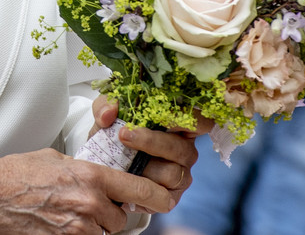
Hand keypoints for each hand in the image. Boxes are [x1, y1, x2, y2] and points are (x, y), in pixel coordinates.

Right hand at [0, 148, 163, 234]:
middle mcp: (89, 203)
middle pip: (120, 218)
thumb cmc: (17, 175)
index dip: (156, 196)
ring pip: (104, 233)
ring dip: (95, 228)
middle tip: (91, 207)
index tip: (166, 199)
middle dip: (110, 214)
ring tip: (71, 216)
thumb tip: (98, 175)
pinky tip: (63, 225)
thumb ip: (82, 167)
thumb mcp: (55, 160)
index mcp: (90, 175)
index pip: (138, 189)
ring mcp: (78, 228)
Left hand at [88, 99, 204, 208]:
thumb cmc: (115, 136)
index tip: (163, 116)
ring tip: (123, 162)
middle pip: (181, 148)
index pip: (201, 121)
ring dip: (144, 167)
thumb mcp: (109, 114)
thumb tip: (109, 113)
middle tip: (125, 135)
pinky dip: (142, 186)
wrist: (103, 166)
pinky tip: (128, 179)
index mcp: (181, 126)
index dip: (186, 119)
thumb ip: (106, 106)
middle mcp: (185, 150)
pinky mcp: (171, 197)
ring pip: (172, 173)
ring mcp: (181, 175)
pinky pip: (162, 195)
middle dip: (152, 141)